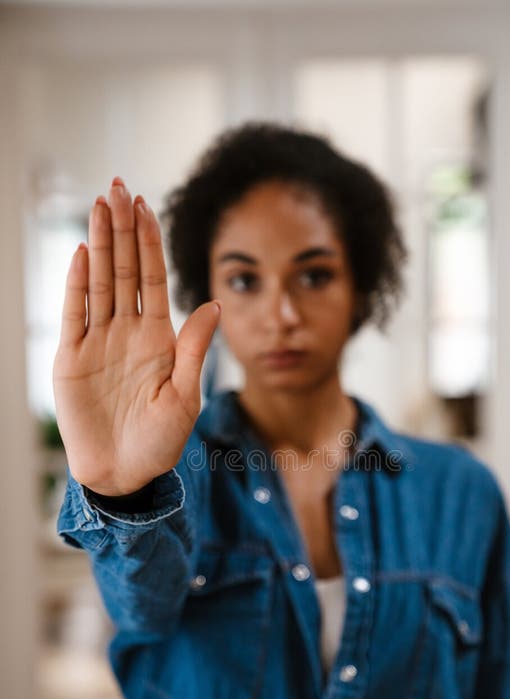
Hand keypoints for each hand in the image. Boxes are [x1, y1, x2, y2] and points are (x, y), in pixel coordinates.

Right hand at [53, 177, 220, 495]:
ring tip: (99, 205)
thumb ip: (194, 349)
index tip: (145, 205)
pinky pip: (74, 313)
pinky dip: (76, 284)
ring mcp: (98, 342)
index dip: (149, 242)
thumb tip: (214, 303)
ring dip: (99, 244)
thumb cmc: (160, 442)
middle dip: (122, 229)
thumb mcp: (185, 396)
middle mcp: (127, 332)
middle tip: (118, 186)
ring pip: (98, 282)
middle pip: (124, 270)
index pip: (153, 279)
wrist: (124, 475)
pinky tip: (80, 252)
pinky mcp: (71, 359)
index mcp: (158, 338)